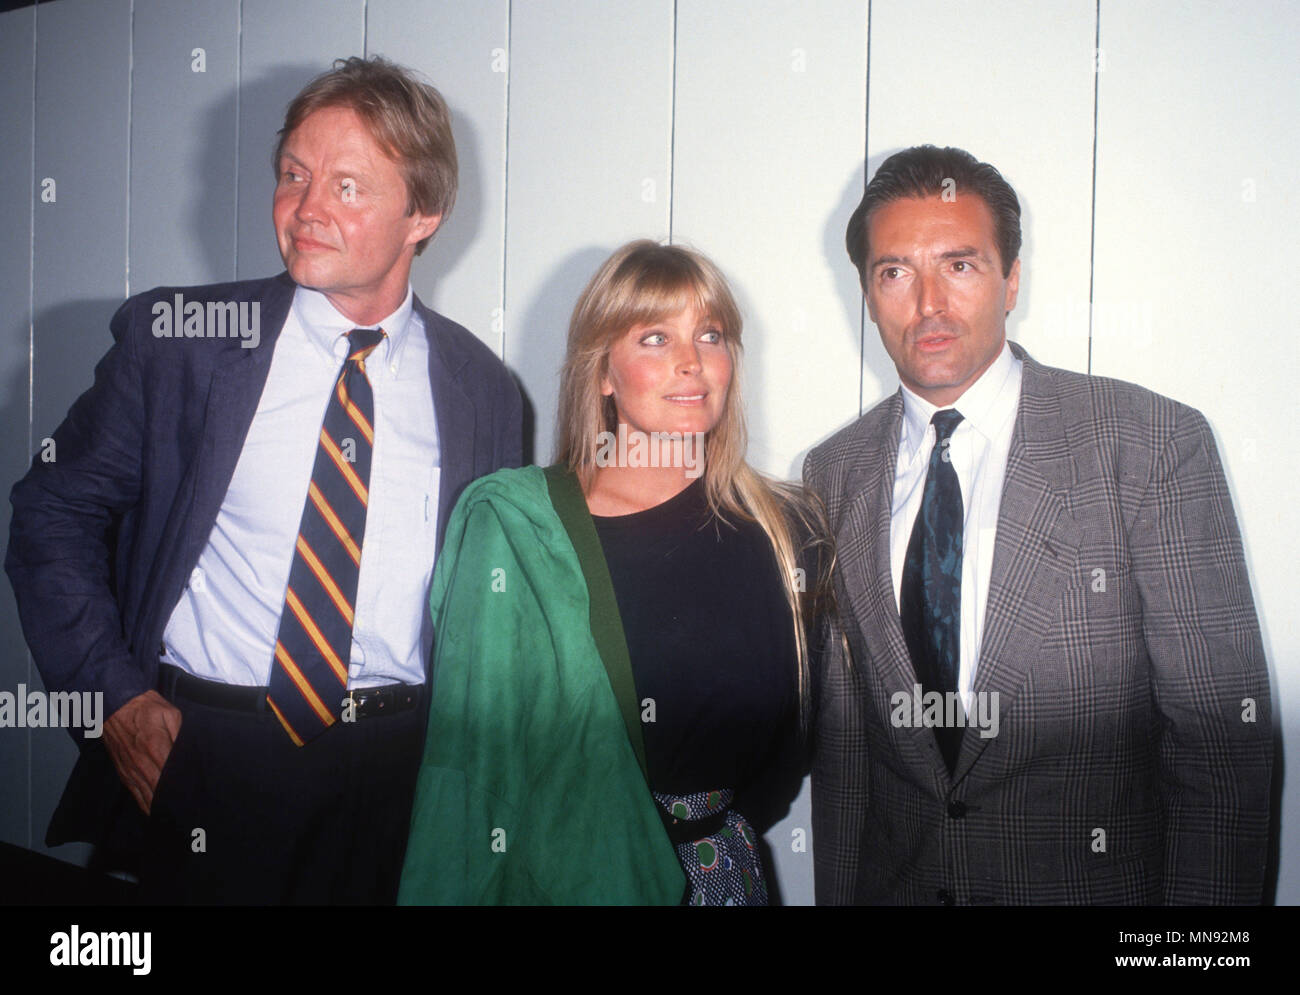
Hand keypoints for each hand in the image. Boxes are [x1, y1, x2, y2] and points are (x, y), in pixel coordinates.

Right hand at [102, 690, 182, 814]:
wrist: (115, 706)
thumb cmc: (145, 708)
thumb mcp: (170, 715)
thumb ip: (181, 735)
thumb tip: (191, 753)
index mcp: (156, 748)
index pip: (174, 777)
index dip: (186, 788)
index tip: (197, 796)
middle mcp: (142, 764)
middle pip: (161, 792)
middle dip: (176, 802)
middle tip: (191, 810)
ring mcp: (131, 771)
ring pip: (148, 798)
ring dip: (162, 808)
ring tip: (178, 816)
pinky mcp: (123, 774)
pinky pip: (136, 796)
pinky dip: (147, 805)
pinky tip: (157, 812)